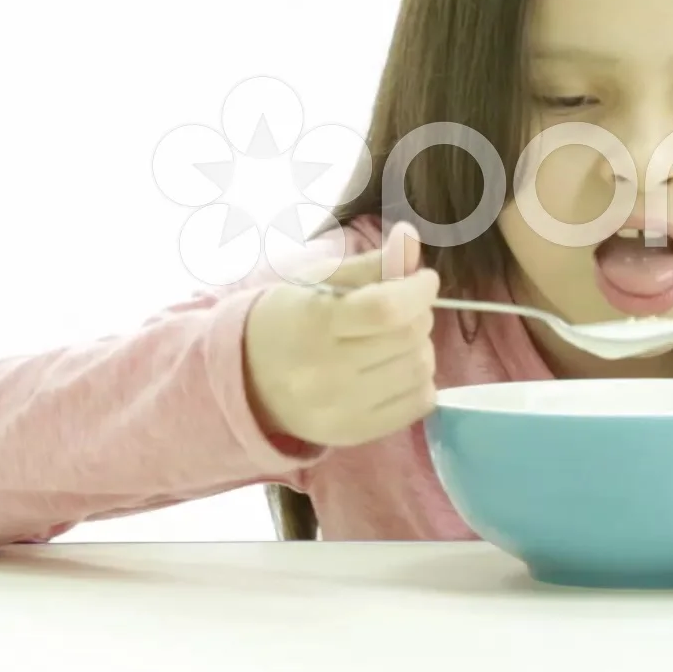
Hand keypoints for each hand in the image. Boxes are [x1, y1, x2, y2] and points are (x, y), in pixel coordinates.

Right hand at [243, 221, 440, 447]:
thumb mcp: (319, 280)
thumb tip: (411, 238)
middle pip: (408, 337)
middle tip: (402, 308)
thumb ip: (371, 263)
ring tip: (397, 338)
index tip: (424, 280)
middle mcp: (325, 373)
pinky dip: (421, 379)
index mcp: (313, 325)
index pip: (386, 309)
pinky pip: (421, 402)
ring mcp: (341, 410)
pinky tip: (397, 367)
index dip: (418, 290)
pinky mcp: (355, 433)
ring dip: (420, 346)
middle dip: (419, 313)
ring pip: (420, 369)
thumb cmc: (288, 319)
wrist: (247, 380)